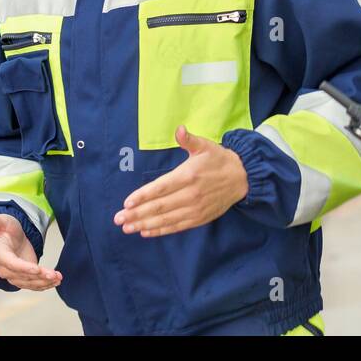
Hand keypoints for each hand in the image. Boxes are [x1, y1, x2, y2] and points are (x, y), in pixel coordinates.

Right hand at [0, 211, 60, 290]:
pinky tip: (55, 282)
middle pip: (22, 276)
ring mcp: (14, 274)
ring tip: (58, 278)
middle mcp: (5, 268)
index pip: (11, 264)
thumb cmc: (4, 227)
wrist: (9, 234)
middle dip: (38, 277)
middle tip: (54, 274)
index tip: (37, 269)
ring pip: (29, 282)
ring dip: (44, 282)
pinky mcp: (23, 276)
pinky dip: (44, 284)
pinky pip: (32, 284)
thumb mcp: (0, 221)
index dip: (23, 268)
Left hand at [115, 125, 247, 237]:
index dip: (143, 196)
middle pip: (159, 206)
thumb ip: (189, 140)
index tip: (127, 202)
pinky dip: (160, 230)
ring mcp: (195, 209)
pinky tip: (146, 231)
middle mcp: (190, 195)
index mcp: (188, 175)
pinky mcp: (199, 218)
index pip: (161, 188)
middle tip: (119, 219)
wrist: (241, 178)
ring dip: (145, 224)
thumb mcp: (205, 146)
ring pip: (166, 219)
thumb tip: (179, 129)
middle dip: (137, 213)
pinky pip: (177, 226)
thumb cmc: (218, 160)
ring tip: (127, 227)